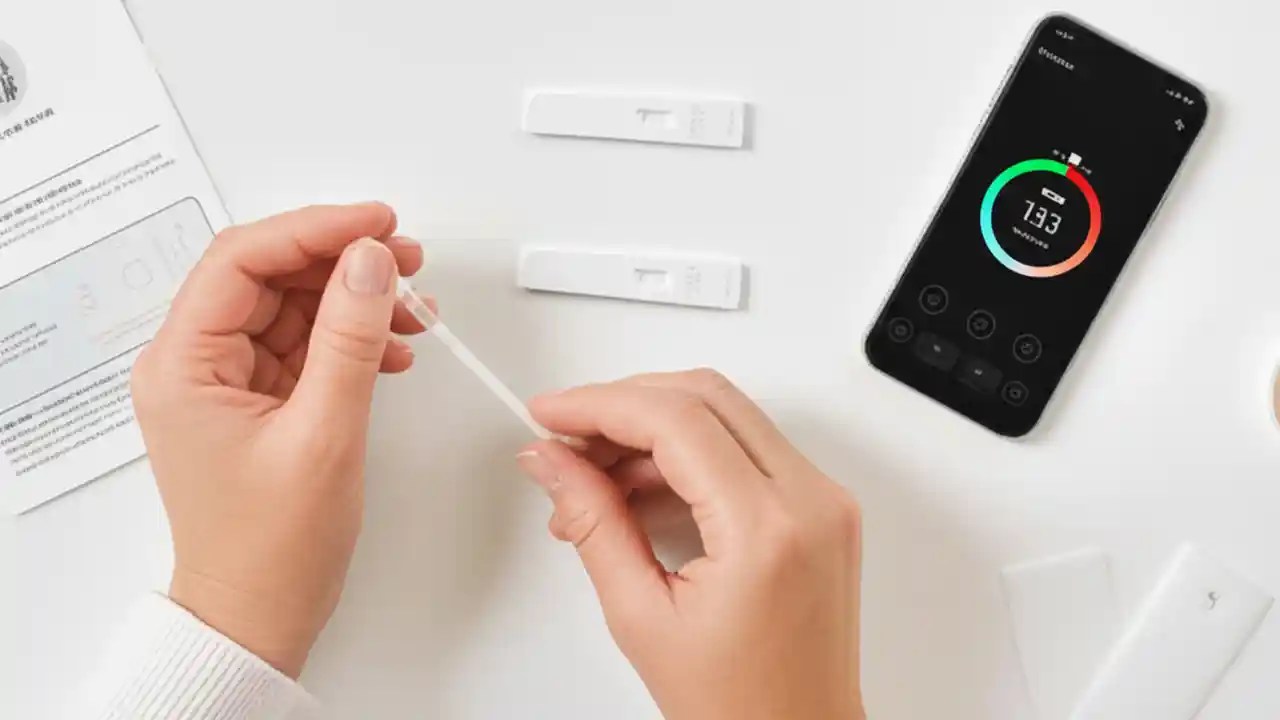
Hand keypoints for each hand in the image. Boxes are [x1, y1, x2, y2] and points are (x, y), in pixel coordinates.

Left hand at [131, 203, 427, 677]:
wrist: (259, 616)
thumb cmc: (271, 549)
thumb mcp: (323, 434)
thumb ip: (350, 339)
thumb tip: (370, 262)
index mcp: (182, 365)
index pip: (242, 259)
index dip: (315, 229)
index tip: (377, 224)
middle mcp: (194, 363)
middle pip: (269, 274)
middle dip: (341, 260)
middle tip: (405, 258)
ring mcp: (226, 380)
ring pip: (293, 305)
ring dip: (355, 299)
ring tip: (412, 306)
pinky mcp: (257, 398)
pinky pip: (305, 343)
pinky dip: (351, 337)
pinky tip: (391, 347)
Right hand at [517, 370, 863, 719]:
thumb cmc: (739, 708)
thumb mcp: (641, 615)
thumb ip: (593, 523)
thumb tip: (552, 461)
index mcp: (767, 531)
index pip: (676, 421)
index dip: (601, 405)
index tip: (552, 414)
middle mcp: (811, 501)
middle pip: (705, 398)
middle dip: (625, 405)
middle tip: (567, 438)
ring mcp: (824, 500)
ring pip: (727, 415)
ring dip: (654, 428)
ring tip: (593, 480)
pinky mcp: (823, 507)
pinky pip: (749, 448)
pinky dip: (689, 455)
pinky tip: (639, 491)